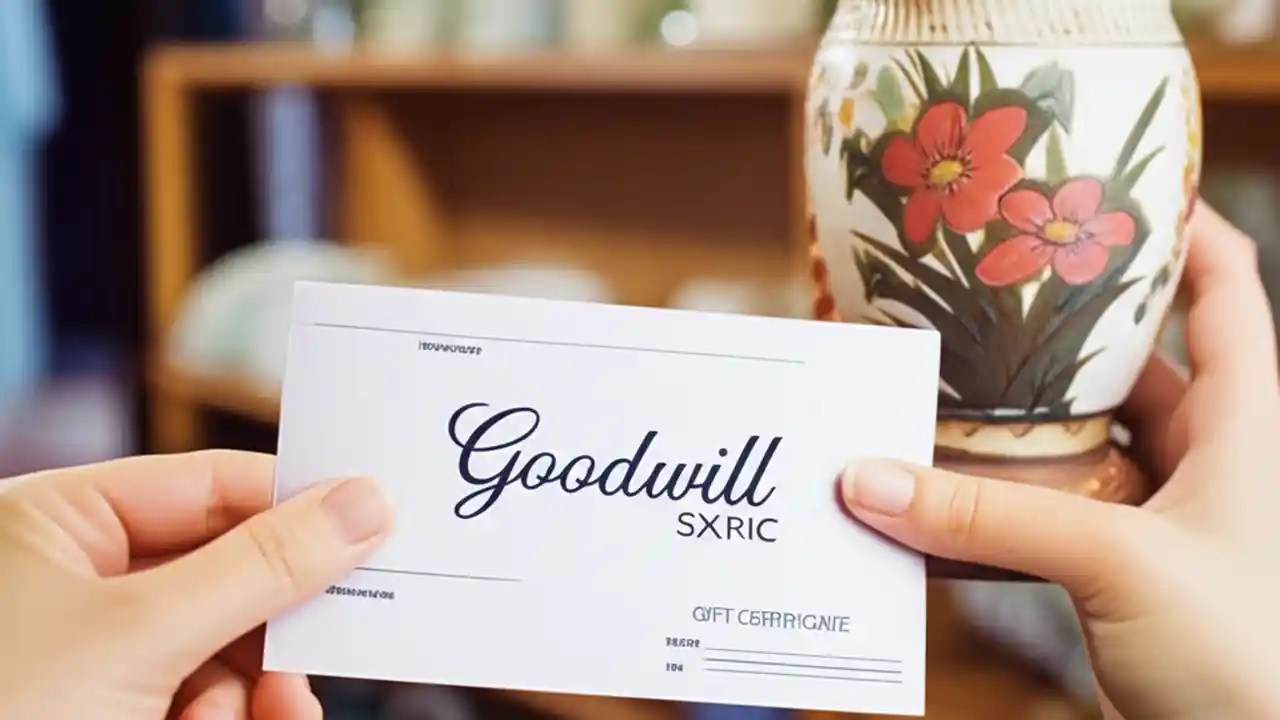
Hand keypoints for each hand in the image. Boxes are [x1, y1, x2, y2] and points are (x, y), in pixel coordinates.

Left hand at [0, 451, 392, 719]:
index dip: (296, 499)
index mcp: (59, 522)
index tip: (376, 518)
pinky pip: (208, 693)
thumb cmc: (6, 712)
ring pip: (227, 642)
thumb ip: (262, 565)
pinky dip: (230, 716)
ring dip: (254, 688)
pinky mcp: (119, 707)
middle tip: (341, 632)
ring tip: (273, 716)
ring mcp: (99, 650)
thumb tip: (363, 504)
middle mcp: (80, 577)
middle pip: (229, 566)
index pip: (210, 482)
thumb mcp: (143, 634)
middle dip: (277, 621)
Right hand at [841, 205, 1279, 719]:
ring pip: (1080, 442)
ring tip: (936, 381)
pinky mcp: (1120, 571)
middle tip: (974, 286)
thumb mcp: (1118, 560)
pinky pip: (1052, 510)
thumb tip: (867, 478)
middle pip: (1126, 362)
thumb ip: (987, 515)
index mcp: (1243, 422)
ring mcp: (1161, 516)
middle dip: (1053, 327)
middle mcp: (1205, 458)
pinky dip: (1000, 498)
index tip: (1104, 182)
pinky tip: (942, 489)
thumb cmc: (1249, 656)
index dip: (1179, 225)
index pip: (1225, 289)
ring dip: (1013, 424)